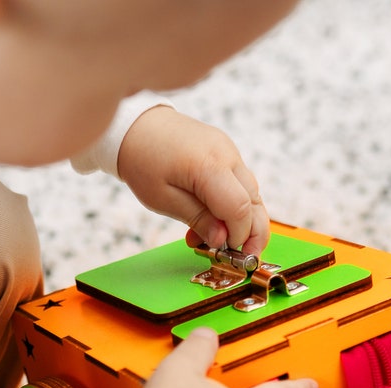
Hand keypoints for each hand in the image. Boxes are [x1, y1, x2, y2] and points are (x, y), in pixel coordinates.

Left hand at [118, 106, 269, 256]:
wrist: (136, 126)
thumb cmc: (143, 161)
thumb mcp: (163, 199)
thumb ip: (198, 219)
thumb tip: (222, 240)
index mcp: (210, 166)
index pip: (240, 209)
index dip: (238, 235)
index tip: (228, 253)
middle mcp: (227, 155)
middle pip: (254, 201)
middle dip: (253, 233)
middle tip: (243, 257)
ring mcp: (229, 150)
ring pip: (251, 193)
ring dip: (242, 221)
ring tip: (219, 240)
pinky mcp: (226, 151)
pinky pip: (239, 182)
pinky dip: (233, 204)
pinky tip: (213, 220)